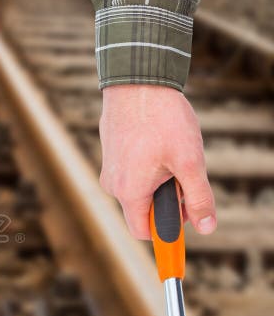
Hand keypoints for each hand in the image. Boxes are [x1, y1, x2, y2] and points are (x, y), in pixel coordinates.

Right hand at [98, 84, 216, 239]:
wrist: (136, 83)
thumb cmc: (163, 121)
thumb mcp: (190, 162)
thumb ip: (199, 198)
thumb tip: (207, 227)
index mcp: (130, 192)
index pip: (144, 232)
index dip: (167, 231)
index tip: (186, 217)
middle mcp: (113, 185)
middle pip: (144, 210)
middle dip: (167, 199)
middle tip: (183, 173)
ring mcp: (108, 169)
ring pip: (139, 189)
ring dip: (158, 181)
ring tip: (169, 152)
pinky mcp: (110, 155)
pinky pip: (131, 173)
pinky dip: (147, 166)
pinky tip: (157, 142)